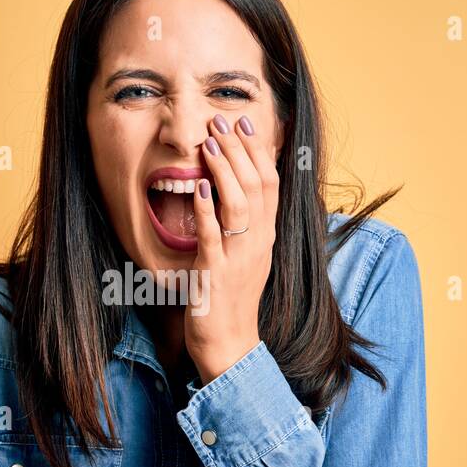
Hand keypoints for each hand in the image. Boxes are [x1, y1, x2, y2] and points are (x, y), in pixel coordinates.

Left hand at [187, 112, 278, 383]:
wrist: (230, 345)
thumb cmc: (232, 299)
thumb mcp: (247, 256)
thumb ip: (247, 224)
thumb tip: (240, 190)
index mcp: (266, 237)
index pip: (271, 184)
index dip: (259, 152)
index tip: (245, 124)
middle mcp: (258, 244)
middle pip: (257, 187)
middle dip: (240, 151)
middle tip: (222, 121)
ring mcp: (238, 259)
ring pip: (239, 206)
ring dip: (224, 172)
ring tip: (210, 144)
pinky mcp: (215, 274)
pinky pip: (213, 237)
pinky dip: (206, 210)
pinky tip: (196, 187)